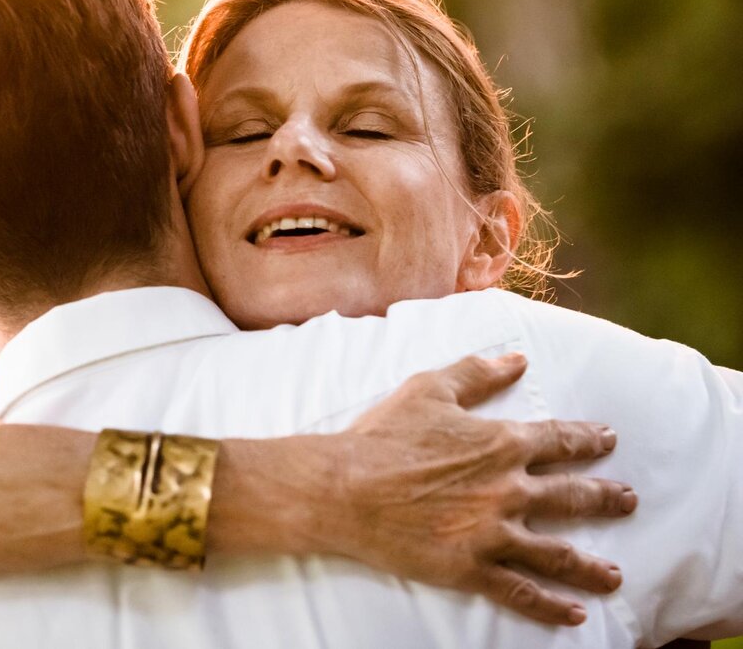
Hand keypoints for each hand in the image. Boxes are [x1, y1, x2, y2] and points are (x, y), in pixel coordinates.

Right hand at [320, 353, 635, 625]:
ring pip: (558, 554)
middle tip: (628, 500)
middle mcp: (508, 489)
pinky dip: (552, 606)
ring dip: (592, 566)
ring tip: (615, 574)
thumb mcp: (430, 389)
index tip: (608, 440)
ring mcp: (493, 532)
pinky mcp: (472, 568)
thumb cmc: (384, 435)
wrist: (345, 487)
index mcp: (500, 443)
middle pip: (573, 496)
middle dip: (606, 498)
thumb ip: (477, 373)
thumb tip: (517, 360)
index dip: (588, 440)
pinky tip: (575, 614)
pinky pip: (523, 592)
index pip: (559, 441)